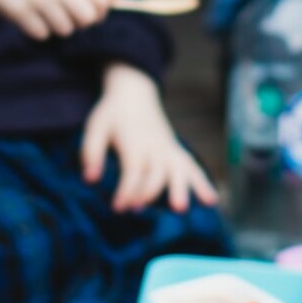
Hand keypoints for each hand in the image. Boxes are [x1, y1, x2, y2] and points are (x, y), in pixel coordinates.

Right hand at [0, 0, 116, 39]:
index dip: (101, 11)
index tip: (94, 14)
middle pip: (86, 17)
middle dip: (82, 23)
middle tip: (71, 17)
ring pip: (65, 29)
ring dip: (58, 26)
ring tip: (47, 14)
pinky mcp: (20, 12)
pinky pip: (43, 34)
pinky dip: (39, 30)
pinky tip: (31, 17)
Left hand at [80, 65, 219, 212]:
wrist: (134, 93)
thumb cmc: (112, 113)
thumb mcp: (95, 127)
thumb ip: (91, 152)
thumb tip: (90, 179)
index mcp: (134, 142)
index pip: (134, 171)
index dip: (127, 190)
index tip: (118, 207)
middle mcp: (154, 146)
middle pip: (156, 174)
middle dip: (148, 193)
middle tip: (135, 210)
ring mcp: (168, 149)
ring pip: (179, 170)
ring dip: (181, 188)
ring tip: (180, 208)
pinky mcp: (175, 151)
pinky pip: (192, 166)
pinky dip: (202, 183)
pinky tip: (211, 201)